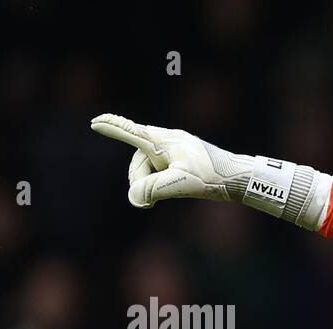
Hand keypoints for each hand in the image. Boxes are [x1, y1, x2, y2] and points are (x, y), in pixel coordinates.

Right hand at [90, 113, 242, 207]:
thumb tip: (135, 197)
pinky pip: (161, 169)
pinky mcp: (183, 157)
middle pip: (138, 161)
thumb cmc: (211, 177)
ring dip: (153, 184)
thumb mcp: (181, 184)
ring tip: (174, 191)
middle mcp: (167, 140)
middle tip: (150, 203)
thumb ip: (153, 189)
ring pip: (149, 168)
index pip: (132, 132)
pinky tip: (175, 186)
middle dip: (140, 181)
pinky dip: (161, 182)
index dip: (112, 128)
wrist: (237, 177)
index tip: (95, 122)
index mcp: (162, 141)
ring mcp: (175, 148)